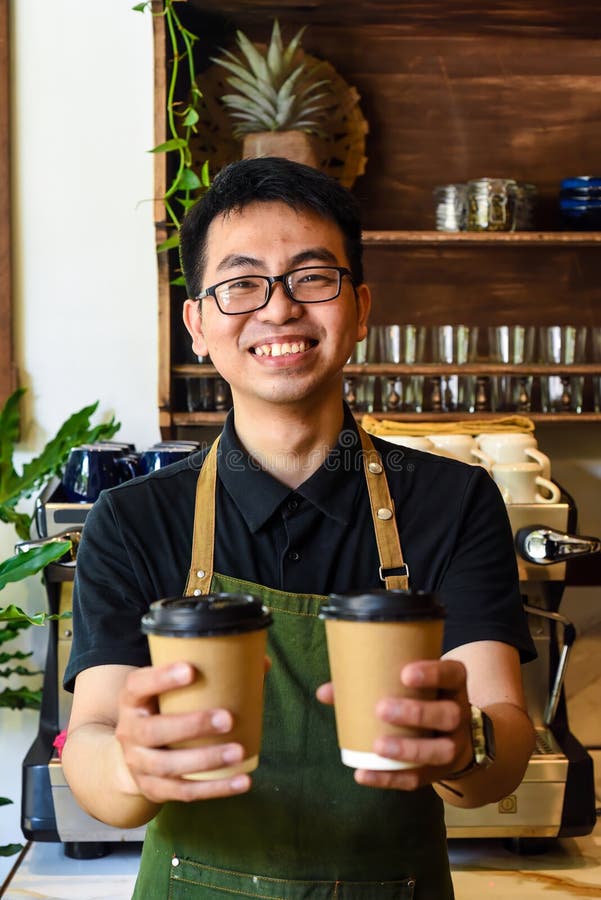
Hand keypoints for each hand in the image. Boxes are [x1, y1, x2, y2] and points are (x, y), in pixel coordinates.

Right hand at [114, 661, 250, 803]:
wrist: (132, 755)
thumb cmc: (163, 709)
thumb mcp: (169, 690)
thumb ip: (207, 674)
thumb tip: (261, 662)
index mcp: (133, 700)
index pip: (139, 685)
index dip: (162, 678)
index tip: (191, 669)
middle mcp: (129, 732)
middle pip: (154, 731)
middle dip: (192, 725)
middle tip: (227, 718)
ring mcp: (139, 764)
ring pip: (168, 766)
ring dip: (206, 760)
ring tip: (238, 752)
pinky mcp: (154, 789)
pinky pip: (184, 792)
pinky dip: (215, 789)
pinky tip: (242, 781)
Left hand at [317, 659, 473, 790]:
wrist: (450, 732)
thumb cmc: (420, 697)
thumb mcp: (408, 684)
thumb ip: (369, 683)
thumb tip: (324, 692)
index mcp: (453, 684)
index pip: (452, 674)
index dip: (433, 673)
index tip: (405, 674)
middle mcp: (460, 713)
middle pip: (449, 714)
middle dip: (417, 713)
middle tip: (382, 709)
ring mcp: (455, 745)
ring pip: (442, 750)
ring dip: (409, 749)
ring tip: (378, 746)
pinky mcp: (441, 771)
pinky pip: (420, 779)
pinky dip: (390, 779)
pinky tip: (364, 774)